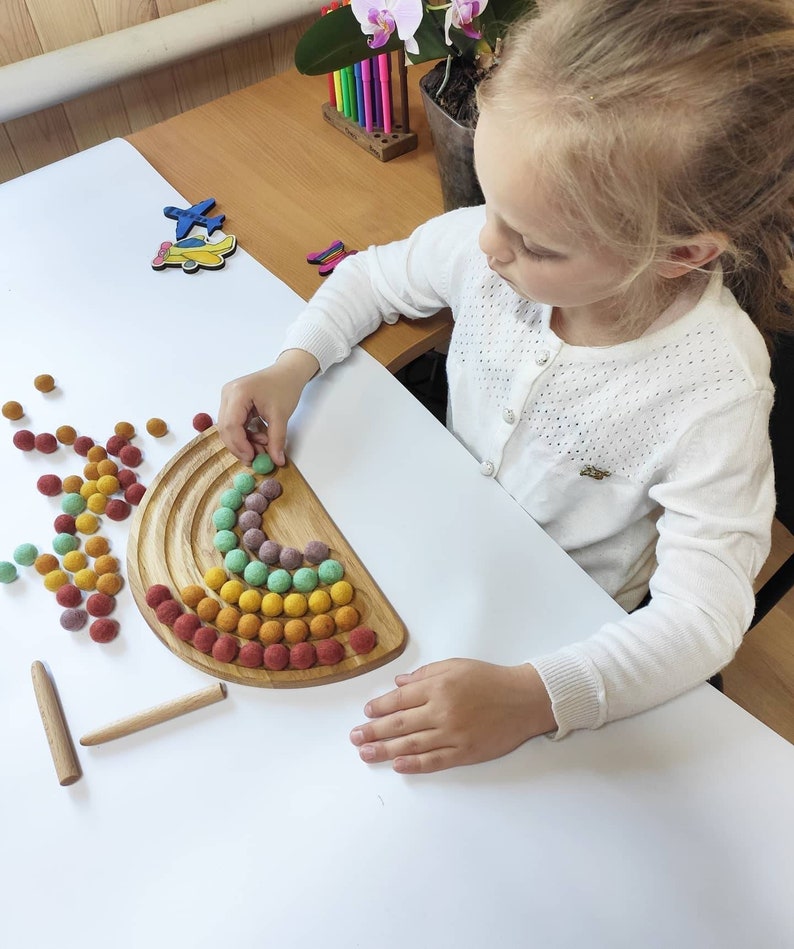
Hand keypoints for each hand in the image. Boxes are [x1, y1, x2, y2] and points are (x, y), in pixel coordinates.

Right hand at [217, 349, 318, 463]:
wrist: (287, 372)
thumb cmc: (284, 387)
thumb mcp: (281, 415)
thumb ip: (277, 439)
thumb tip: (277, 461)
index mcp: (238, 393)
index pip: (231, 425)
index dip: (240, 445)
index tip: (252, 458)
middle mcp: (228, 394)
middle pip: (226, 429)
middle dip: (240, 446)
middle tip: (255, 459)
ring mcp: (228, 398)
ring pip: (229, 429)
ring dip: (244, 442)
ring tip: (263, 446)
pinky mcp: (233, 403)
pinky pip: (234, 425)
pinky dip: (246, 435)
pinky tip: (260, 438)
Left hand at [349, 659, 555, 773]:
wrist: (524, 699)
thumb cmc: (489, 679)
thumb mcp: (456, 665)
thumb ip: (425, 675)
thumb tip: (398, 683)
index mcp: (439, 687)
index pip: (400, 699)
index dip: (380, 707)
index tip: (367, 712)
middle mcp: (442, 711)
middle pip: (399, 724)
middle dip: (374, 731)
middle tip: (355, 737)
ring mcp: (453, 734)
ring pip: (412, 745)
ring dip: (385, 750)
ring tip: (366, 753)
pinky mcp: (465, 752)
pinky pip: (434, 760)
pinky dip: (414, 764)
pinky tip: (398, 765)